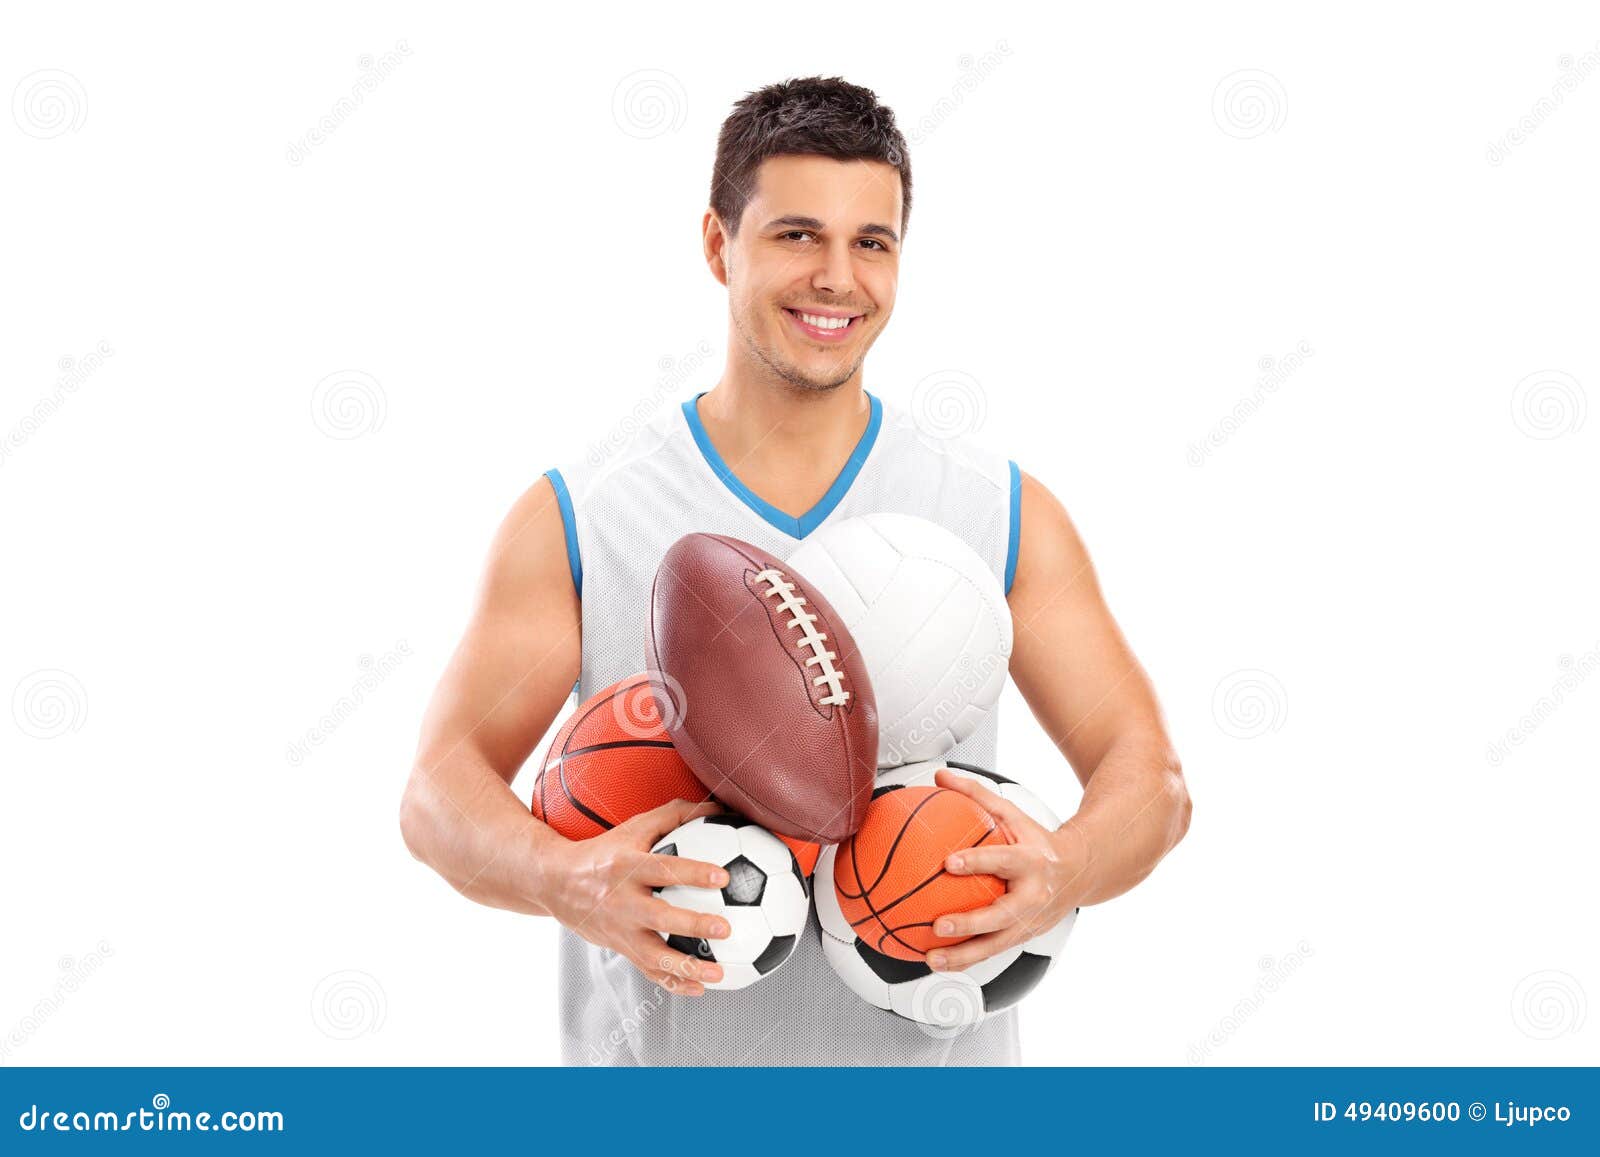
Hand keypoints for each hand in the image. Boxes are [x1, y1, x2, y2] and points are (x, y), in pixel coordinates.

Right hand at [538, 798, 732, 994]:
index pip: (664, 869)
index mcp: (627, 866)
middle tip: (726, 928)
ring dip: (687, 968)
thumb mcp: (634, 828)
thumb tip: (719, 807)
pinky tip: (700, 988)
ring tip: (719, 973)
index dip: (693, 872)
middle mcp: (622, 901)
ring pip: (655, 955)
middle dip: (694, 925)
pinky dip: (673, 983)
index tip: (724, 876)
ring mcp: (619, 930)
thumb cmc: (606, 851)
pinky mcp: (619, 949)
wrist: (556, 883)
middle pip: (660, 917)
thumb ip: (675, 816)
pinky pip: (648, 971)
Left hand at [925, 768, 1088, 971]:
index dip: (976, 862)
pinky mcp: (1024, 939)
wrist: (1081, 871)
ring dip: (962, 956)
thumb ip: (975, 794)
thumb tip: (939, 774)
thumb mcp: (1012, 814)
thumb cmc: (1036, 840)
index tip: (948, 863)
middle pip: (1001, 915)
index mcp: (1030, 861)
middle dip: (970, 924)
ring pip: (995, 946)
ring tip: (930, 959)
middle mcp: (1033, 896)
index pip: (1001, 861)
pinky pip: (991, 952)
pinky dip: (965, 961)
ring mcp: (1030, 922)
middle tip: (938, 925)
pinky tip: (936, 963)